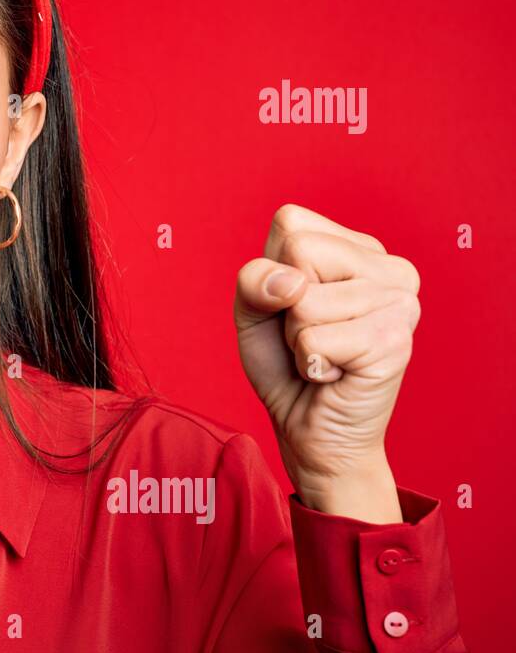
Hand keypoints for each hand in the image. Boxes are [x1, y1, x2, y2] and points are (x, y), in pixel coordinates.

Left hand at [233, 204, 420, 521]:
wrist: (310, 429)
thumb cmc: (284, 365)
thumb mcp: (252, 313)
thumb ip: (254, 281)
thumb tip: (292, 282)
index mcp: (355, 246)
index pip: (291, 222)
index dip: (272, 270)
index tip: (290, 305)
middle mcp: (388, 265)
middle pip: (299, 251)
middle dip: (284, 305)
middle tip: (309, 336)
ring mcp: (400, 301)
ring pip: (304, 301)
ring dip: (299, 340)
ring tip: (325, 356)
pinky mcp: (395, 339)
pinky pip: (315, 339)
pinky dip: (310, 364)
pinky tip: (336, 373)